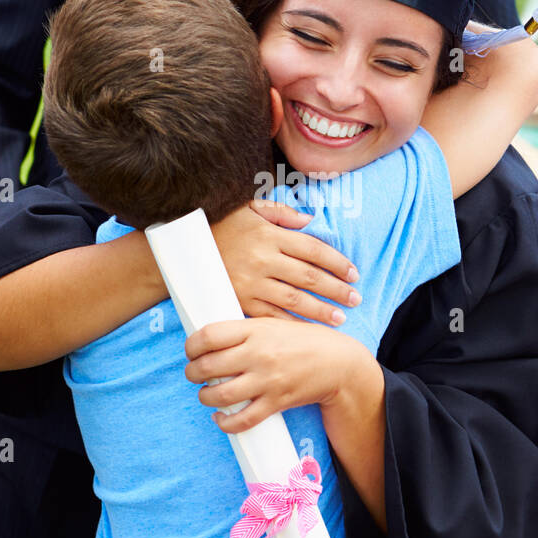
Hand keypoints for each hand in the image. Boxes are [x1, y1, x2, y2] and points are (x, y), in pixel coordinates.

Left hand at [184, 317, 373, 432]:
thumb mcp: (273, 324)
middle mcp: (259, 354)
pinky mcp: (276, 403)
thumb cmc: (303, 341)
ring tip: (206, 394)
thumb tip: (209, 339)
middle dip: (192, 373)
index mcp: (256, 330)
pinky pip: (242, 420)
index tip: (191, 351)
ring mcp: (268, 380)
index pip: (209, 336)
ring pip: (220, 395)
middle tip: (194, 374)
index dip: (191, 346)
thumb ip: (244, 330)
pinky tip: (220, 416)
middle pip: (207, 367)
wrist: (339, 363)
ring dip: (205, 397)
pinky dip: (225, 422)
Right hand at [211, 200, 359, 325]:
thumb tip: (310, 221)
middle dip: (337, 290)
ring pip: (294, 300)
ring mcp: (251, 282)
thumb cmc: (219, 223)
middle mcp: (263, 259)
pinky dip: (292, 324)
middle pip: (309, 277)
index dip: (337, 263)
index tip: (354, 274)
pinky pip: (270, 315)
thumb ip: (281, 212)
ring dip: (320, 311)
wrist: (180, 247)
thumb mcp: (249, 207)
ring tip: (340, 318)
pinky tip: (308, 330)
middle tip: (356, 299)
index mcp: (270, 234)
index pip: (314, 250)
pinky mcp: (239, 300)